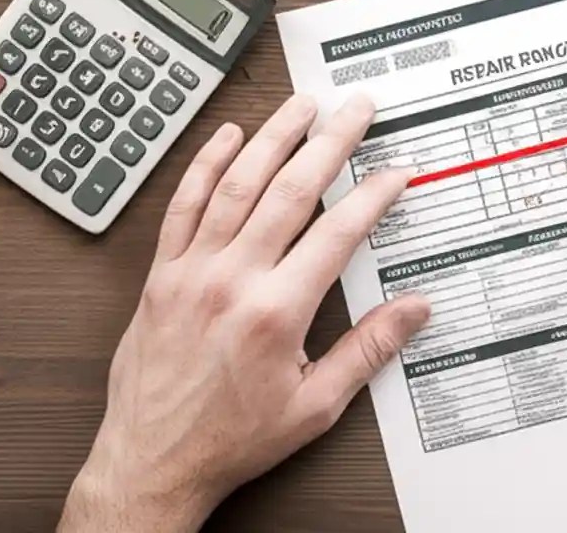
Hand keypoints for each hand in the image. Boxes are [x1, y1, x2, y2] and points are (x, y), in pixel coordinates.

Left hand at [59, 94, 429, 532]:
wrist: (152, 462)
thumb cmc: (231, 439)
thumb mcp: (315, 406)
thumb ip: (368, 350)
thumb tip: (414, 310)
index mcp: (277, 311)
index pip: (338, 232)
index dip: (374, 195)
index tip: (396, 173)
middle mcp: (232, 280)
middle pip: (290, 191)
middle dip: (330, 142)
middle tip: (355, 109)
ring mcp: (191, 271)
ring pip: (236, 185)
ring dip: (272, 138)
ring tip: (300, 105)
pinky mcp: (160, 275)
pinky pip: (183, 205)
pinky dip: (204, 166)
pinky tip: (227, 138)